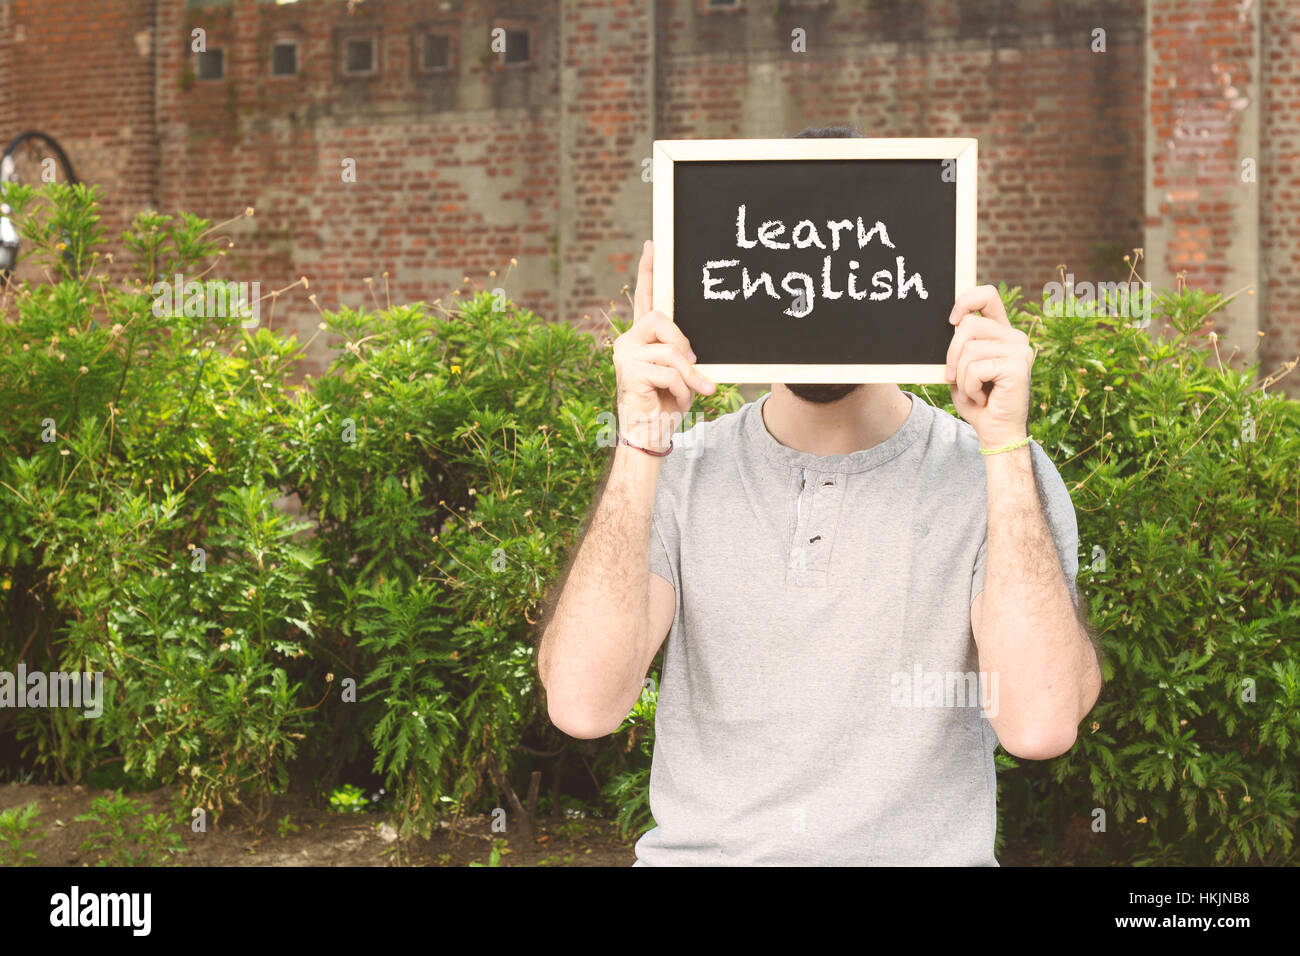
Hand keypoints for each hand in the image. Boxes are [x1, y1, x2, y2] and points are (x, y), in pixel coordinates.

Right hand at [613, 240, 715, 451]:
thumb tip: (692, 348)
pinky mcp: (628, 372)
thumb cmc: (667, 404)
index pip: (645, 297)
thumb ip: (683, 353)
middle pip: (660, 318)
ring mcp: (625, 355)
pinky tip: (675, 399)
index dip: (649, 271)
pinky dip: (681, 388)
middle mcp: (628, 341)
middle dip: (682, 342)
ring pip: (669, 349)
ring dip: (688, 373)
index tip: (652, 244)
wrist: (650, 434)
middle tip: (693, 365)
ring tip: (693, 391)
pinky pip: (668, 370)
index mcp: (641, 337)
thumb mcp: (682, 372)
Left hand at [945, 285, 1032, 448]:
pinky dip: (969, 387)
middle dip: (951, 354)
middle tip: (954, 378)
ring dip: (961, 377)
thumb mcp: (962, 367)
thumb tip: (950, 323)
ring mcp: (1020, 350)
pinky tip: (982, 397)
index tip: (950, 322)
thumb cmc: (978, 400)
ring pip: (969, 348)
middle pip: (968, 323)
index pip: (987, 295)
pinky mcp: (1018, 365)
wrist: (995, 431)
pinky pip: (975, 367)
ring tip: (972, 391)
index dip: (964, 301)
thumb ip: (960, 345)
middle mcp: (1015, 337)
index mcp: (1002, 333)